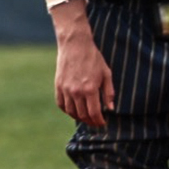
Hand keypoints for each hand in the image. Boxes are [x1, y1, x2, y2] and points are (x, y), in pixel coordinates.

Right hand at [50, 0, 115, 126]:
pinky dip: (67, 111)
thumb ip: (109, 92)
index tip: (102, 123)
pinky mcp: (58, 86)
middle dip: (90, 121)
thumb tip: (110, 108)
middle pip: (83, 115)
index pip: (94, 113)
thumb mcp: (106, 73)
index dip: (99, 121)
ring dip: (79, 117)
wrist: (75, 45)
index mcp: (90, 89)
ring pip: (71, 112)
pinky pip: (61, 104)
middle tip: (96, 122)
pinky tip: (74, 110)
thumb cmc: (93, 58)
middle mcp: (76, 92)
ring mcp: (65, 89)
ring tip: (86, 117)